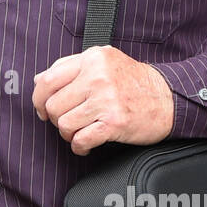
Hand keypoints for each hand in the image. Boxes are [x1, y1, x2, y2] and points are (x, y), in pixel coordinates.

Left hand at [32, 46, 174, 155]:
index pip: (48, 80)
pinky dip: (79, 147)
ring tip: (79, 131)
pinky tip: (85, 144)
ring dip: (68, 133)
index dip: (38, 98)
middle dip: (56, 119)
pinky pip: (81, 140)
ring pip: (64, 124)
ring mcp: (106, 100)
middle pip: (53, 105)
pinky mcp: (114, 122)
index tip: (42, 108)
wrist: (168, 98)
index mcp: (92, 59)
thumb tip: (38, 80)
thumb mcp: (103, 62)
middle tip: (68, 121)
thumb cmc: (133, 81)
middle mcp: (98, 77)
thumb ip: (70, 67)